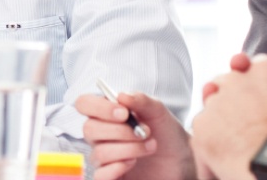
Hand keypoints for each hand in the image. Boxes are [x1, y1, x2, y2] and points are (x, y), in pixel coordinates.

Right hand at [77, 92, 192, 179]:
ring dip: (129, 148)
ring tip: (150, 146)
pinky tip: (133, 162)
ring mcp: (104, 157)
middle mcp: (101, 135)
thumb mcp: (159, 112)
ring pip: (100, 153)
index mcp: (106, 114)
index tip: (124, 113)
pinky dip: (116, 168)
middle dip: (120, 131)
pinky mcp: (111, 176)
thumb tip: (120, 95)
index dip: (99, 107)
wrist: (181, 159)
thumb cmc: (166, 133)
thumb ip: (141, 100)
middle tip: (146, 131)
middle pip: (89, 129)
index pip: (84, 104)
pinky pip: (100, 176)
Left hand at [190, 27, 266, 179]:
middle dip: (241, 96)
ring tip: (246, 135)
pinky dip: (214, 134)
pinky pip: (204, 125)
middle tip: (259, 120)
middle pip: (232, 82)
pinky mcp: (201, 126)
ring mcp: (216, 102)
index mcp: (262, 69)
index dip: (266, 86)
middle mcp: (234, 80)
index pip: (258, 68)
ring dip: (226, 114)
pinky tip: (232, 145)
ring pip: (216, 103)